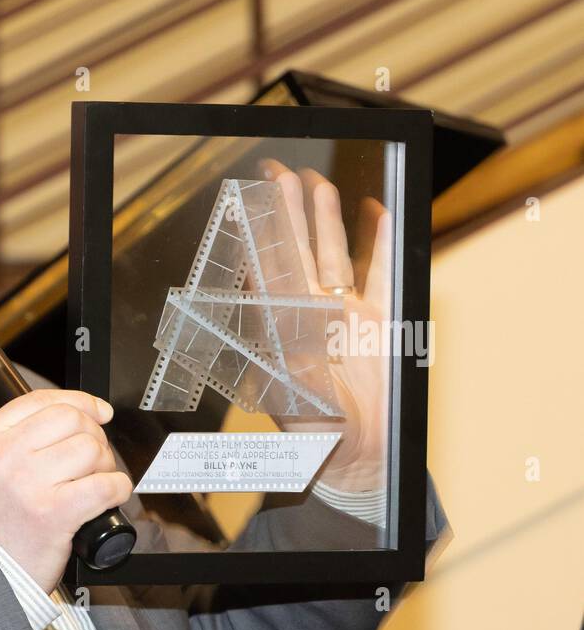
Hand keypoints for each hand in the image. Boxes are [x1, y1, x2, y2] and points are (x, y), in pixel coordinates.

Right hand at [0, 389, 133, 593]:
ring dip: (105, 464)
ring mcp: (29, 483)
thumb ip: (18, 440)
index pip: (42, 401)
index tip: (97, 411)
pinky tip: (110, 496)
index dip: (80, 402)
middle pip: (72, 420)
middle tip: (93, 459)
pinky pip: (105, 485)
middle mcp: (5, 456)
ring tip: (96, 481)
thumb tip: (78, 415)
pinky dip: (117, 488)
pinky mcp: (54, 513)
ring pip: (91, 450)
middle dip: (94, 436)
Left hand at [259, 158, 391, 491]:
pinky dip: (378, 241)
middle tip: (278, 173)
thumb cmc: (316, 435)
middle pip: (298, 253)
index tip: (247, 202)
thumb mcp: (288, 397)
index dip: (259, 237)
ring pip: (334, 255)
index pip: (269, 273)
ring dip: (326, 220)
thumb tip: (256, 327)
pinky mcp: (381, 320)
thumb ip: (275, 361)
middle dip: (288, 214)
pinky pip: (381, 271)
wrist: (359, 457)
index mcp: (285, 331)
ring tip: (317, 183)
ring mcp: (347, 315)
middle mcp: (312, 317)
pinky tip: (374, 209)